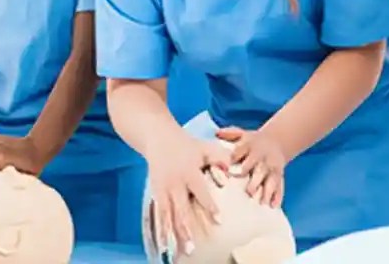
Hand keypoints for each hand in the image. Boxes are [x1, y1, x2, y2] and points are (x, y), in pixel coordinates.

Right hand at [146, 133, 231, 258]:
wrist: (159, 138)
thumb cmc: (188, 145)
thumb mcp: (205, 147)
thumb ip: (220, 157)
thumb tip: (232, 168)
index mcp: (189, 172)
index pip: (201, 191)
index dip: (210, 205)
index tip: (219, 220)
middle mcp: (175, 183)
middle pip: (180, 209)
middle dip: (185, 228)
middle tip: (192, 246)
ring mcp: (163, 189)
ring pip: (167, 215)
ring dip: (172, 234)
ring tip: (176, 250)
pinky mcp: (156, 193)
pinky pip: (158, 214)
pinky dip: (161, 229)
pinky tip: (163, 244)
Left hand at [216, 127, 287, 207]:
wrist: (276, 141)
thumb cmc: (253, 141)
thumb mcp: (242, 133)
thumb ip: (230, 133)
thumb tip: (216, 133)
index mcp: (252, 146)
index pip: (243, 152)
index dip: (236, 159)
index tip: (229, 169)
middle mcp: (263, 158)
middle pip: (259, 168)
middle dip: (254, 180)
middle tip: (248, 192)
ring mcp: (272, 168)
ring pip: (271, 180)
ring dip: (267, 191)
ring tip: (262, 202)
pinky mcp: (279, 176)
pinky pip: (280, 187)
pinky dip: (277, 197)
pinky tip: (273, 206)